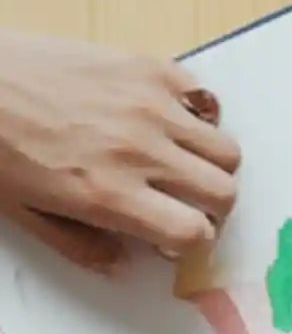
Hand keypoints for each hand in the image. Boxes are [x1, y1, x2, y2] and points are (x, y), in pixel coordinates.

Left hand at [0, 30, 239, 274]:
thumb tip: (124, 263)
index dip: (194, 243)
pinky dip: (198, 117)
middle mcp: (141, 152)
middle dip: (213, 209)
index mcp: (107, 195)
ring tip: (183, 162)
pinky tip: (170, 122)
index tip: (181, 237)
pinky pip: (206, 99)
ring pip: (227, 149)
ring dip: (211, 165)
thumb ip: (79, 244)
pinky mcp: (153, 70)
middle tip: (189, 203)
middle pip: (224, 192)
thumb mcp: (23, 211)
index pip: (191, 232)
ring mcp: (154, 106)